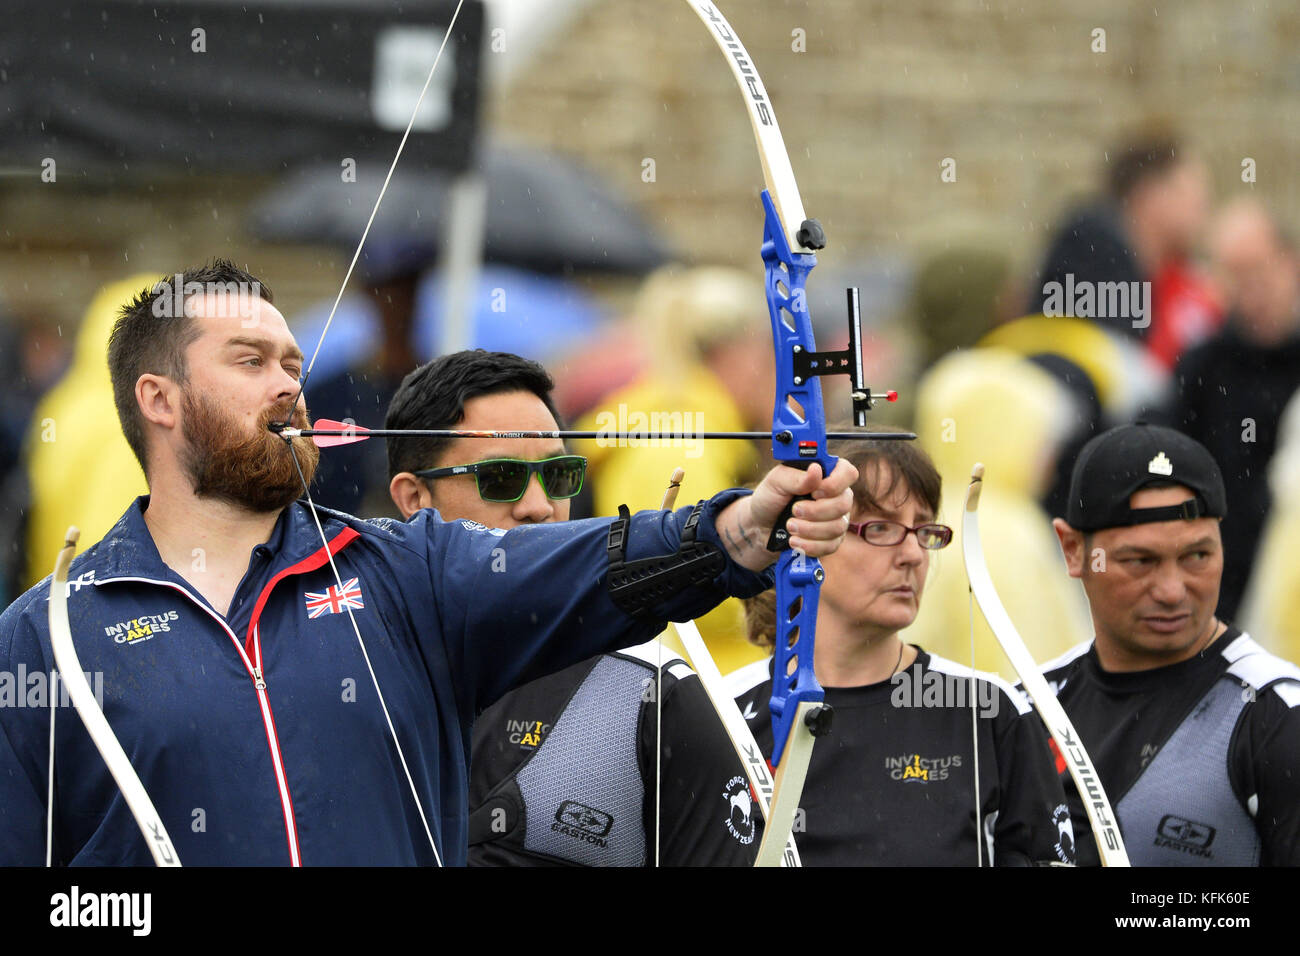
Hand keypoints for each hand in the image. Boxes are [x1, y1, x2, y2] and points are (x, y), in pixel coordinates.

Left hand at [717, 459, 858, 571]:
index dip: (835, 484)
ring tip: (789, 526)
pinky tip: (794, 541)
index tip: (814, 492)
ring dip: (810, 529)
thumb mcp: (776, 482)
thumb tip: (816, 469)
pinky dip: (810, 545)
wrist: (761, 526)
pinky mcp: (831, 540)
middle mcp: (836, 495)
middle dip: (816, 511)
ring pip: (838, 527)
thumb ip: (796, 476)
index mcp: (825, 475)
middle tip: (794, 510)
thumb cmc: (770, 498)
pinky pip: (831, 545)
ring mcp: (836, 518)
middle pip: (844, 504)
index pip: (848, 473)